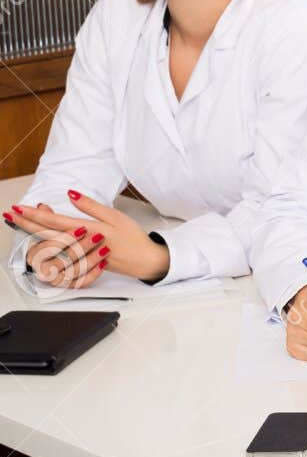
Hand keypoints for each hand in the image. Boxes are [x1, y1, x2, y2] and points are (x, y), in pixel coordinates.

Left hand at [8, 190, 169, 281]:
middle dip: (26, 223)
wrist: (144, 261)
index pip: (54, 222)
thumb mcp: (115, 216)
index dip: (34, 214)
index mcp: (87, 230)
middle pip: (45, 234)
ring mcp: (78, 255)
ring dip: (33, 234)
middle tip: (10, 215)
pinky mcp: (80, 261)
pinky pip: (57, 255)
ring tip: (22, 223)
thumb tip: (71, 194)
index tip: (19, 208)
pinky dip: (45, 245)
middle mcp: (79, 244)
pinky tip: (39, 239)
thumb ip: (91, 206)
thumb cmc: (132, 238)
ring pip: (48, 246)